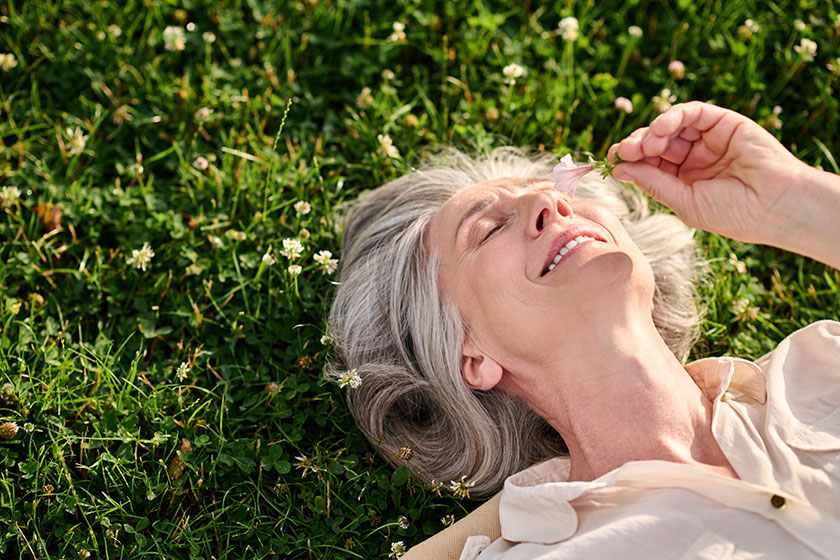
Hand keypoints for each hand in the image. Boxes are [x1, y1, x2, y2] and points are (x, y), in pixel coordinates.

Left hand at [608, 101, 810, 246]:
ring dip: (651, 132)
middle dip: (635, 145)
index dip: (629, 161)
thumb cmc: (735, 214)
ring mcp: (708, 139)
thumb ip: (653, 183)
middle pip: (655, 144)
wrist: (776, 207)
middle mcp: (694, 158)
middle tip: (621, 151)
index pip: (649, 165)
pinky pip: (692, 113)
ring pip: (670, 127)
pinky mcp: (724, 122)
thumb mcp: (685, 202)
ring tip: (643, 145)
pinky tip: (660, 129)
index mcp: (683, 181)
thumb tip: (619, 168)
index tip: (611, 161)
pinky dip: (672, 116)